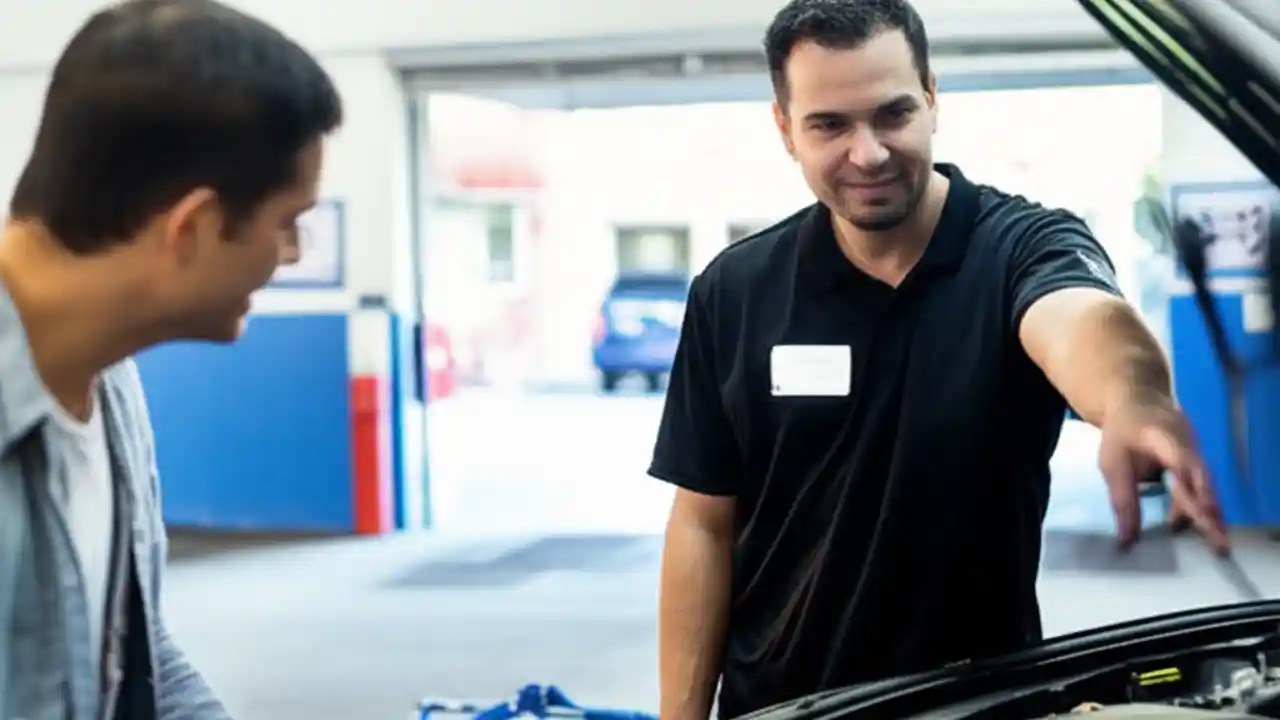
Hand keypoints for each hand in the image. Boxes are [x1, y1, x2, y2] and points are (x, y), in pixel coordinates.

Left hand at [1097, 393, 1228, 554]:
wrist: (1137, 403)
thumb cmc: (1121, 434)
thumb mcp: (1112, 464)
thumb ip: (1122, 501)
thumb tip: (1127, 541)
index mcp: (1165, 437)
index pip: (1183, 466)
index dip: (1192, 492)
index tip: (1201, 517)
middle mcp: (1190, 444)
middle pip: (1204, 481)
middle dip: (1210, 513)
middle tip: (1219, 544)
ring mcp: (1198, 452)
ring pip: (1208, 486)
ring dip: (1210, 514)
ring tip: (1214, 543)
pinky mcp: (1199, 461)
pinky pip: (1204, 486)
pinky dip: (1203, 507)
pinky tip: (1199, 527)